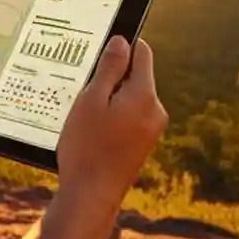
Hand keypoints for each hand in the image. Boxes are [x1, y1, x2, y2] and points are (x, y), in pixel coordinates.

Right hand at [55, 36, 167, 209]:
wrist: (91, 196)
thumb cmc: (86, 147)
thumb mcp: (91, 100)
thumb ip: (110, 68)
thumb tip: (122, 41)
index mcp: (144, 95)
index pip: (142, 53)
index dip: (121, 46)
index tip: (100, 51)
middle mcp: (155, 110)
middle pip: (137, 77)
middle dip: (112, 78)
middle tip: (83, 91)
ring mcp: (152, 129)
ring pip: (131, 99)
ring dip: (110, 100)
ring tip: (85, 117)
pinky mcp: (144, 144)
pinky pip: (130, 118)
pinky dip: (113, 118)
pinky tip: (92, 132)